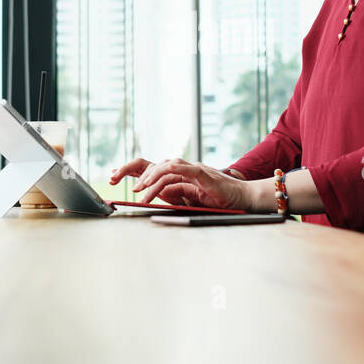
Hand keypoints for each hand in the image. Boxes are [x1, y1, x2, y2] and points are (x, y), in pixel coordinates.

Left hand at [108, 157, 252, 210]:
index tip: (121, 179)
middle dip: (137, 174)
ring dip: (149, 181)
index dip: (138, 172)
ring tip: (140, 193)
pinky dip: (164, 175)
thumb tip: (160, 193)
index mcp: (182, 173)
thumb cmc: (220, 199)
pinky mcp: (201, 174)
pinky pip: (179, 170)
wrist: (242, 197)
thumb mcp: (192, 198)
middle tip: (125, 186)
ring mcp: (193, 169)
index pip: (157, 168)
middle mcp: (186, 167)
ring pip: (164, 168)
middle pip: (156, 164)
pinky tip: (154, 184)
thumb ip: (177, 193)